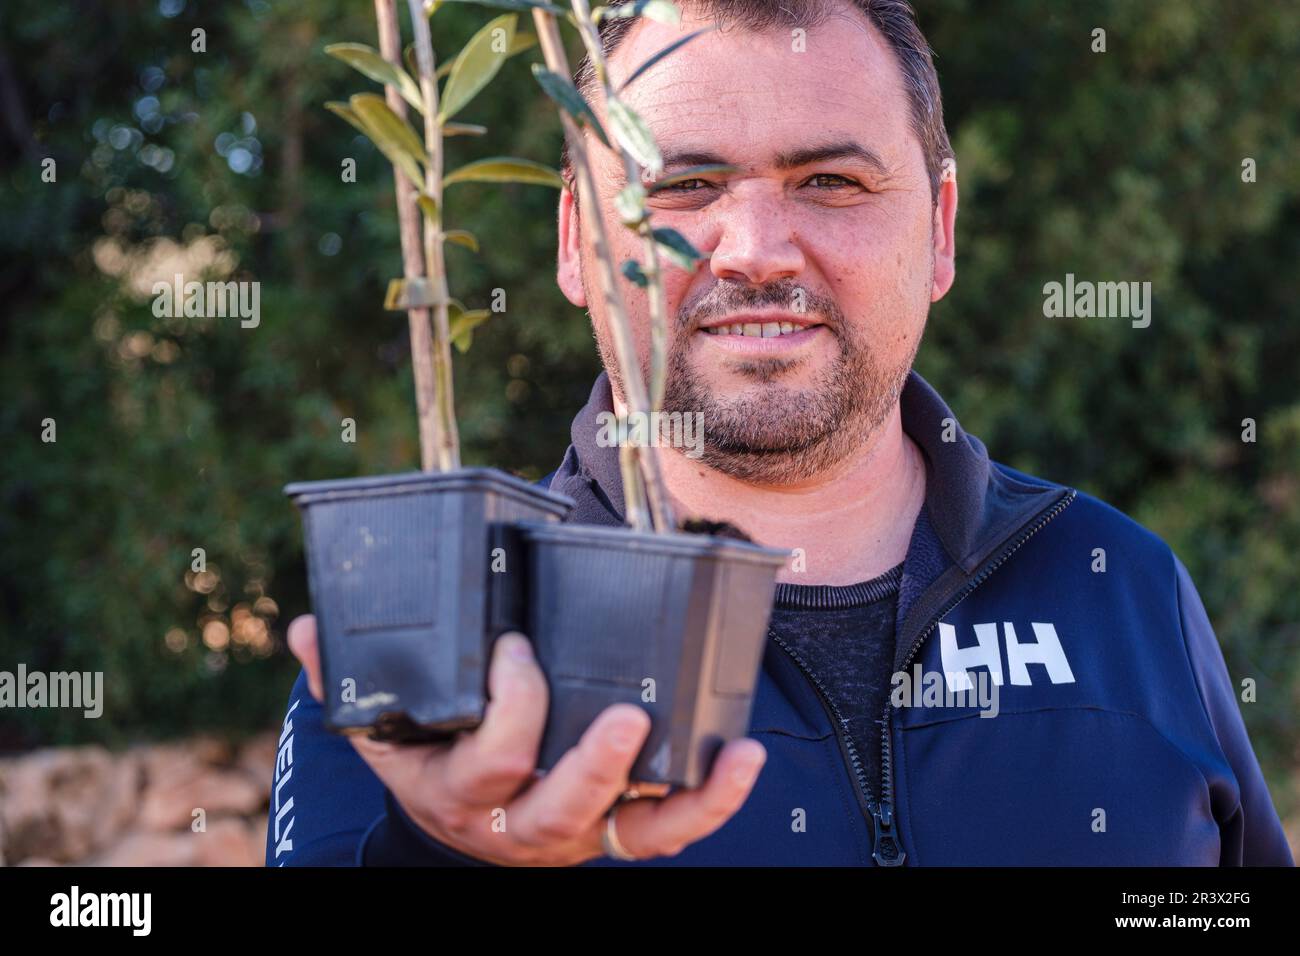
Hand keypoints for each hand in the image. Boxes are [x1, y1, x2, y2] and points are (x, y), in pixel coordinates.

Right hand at [286, 614, 766, 864]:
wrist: (459, 830)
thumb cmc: (430, 762)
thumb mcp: (382, 732)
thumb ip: (344, 680)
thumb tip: (305, 628)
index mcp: (463, 793)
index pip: (489, 764)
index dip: (509, 711)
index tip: (516, 648)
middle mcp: (523, 824)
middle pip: (561, 810)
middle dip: (594, 765)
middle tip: (625, 716)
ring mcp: (579, 834)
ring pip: (635, 834)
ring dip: (688, 798)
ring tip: (734, 753)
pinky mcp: (617, 833)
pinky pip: (670, 832)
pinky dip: (712, 801)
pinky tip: (744, 757)